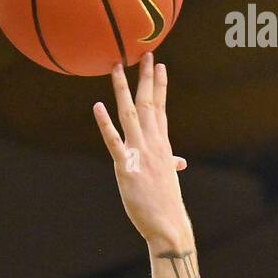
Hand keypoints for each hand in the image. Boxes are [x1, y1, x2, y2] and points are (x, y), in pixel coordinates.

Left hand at [93, 55, 191, 250]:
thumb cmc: (167, 205)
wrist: (168, 225)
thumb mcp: (169, 179)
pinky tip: (97, 106)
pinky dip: (104, 123)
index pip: (161, 108)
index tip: (159, 65)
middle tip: (144, 53)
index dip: (159, 86)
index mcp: (162, 146)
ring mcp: (139, 153)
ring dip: (123, 89)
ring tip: (117, 67)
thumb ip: (170, 164)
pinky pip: (113, 141)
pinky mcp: (126, 167)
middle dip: (146, 77)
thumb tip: (179, 162)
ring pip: (131, 114)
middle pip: (149, 103)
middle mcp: (153, 144)